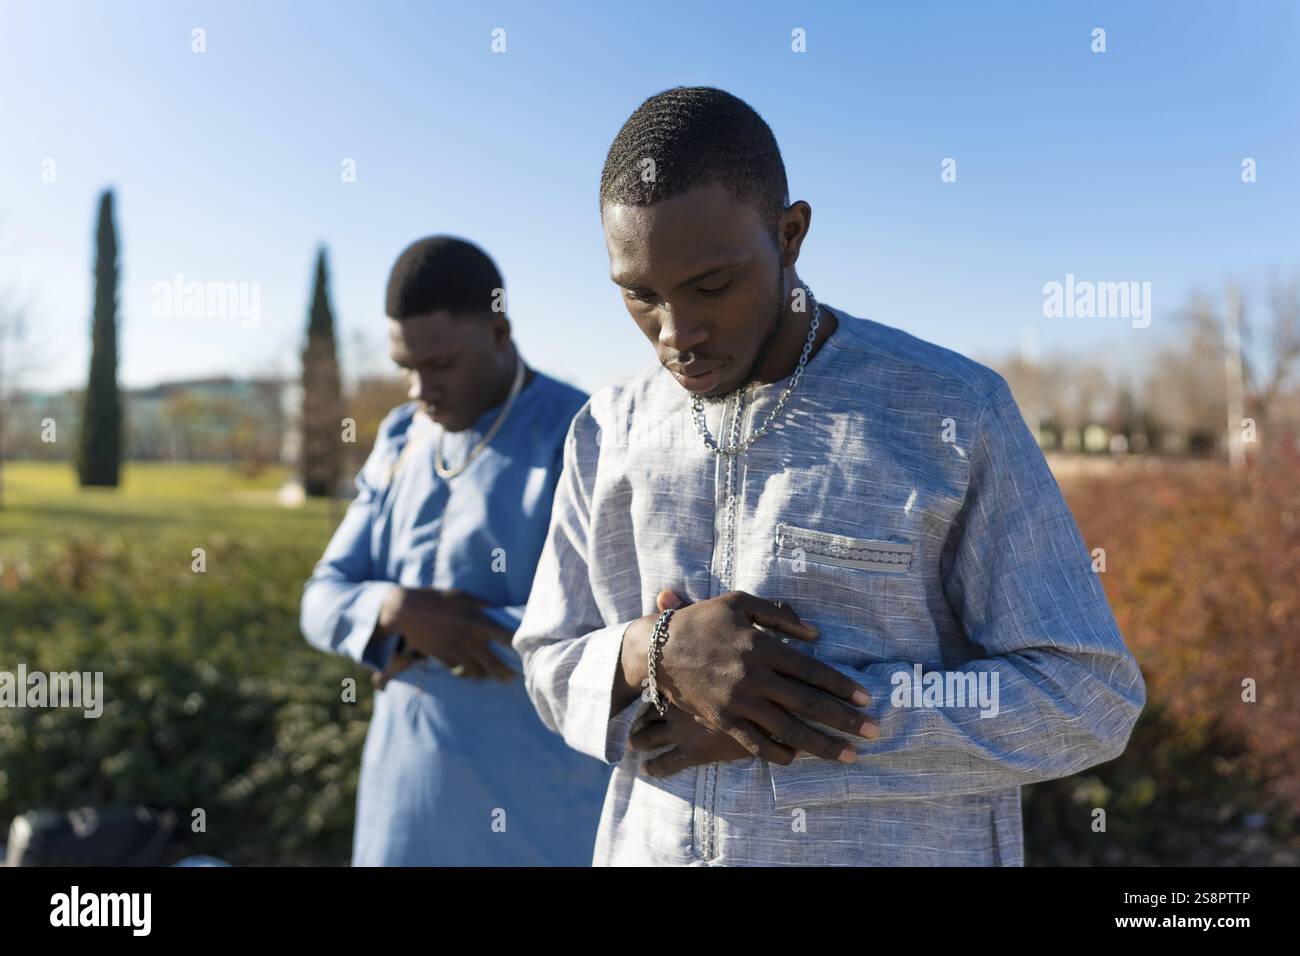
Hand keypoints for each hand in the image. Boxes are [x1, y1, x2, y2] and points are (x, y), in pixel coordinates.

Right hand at [379, 587, 514, 680]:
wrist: (407, 610)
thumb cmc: (439, 599)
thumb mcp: (464, 597)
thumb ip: (483, 607)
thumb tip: (500, 613)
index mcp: (478, 620)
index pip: (506, 637)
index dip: (518, 646)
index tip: (525, 651)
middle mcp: (469, 637)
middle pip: (493, 663)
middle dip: (504, 672)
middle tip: (511, 677)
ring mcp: (455, 649)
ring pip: (476, 671)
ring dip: (484, 674)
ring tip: (490, 675)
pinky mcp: (442, 657)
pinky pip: (458, 670)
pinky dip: (464, 672)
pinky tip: (469, 671)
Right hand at [647, 588, 877, 765]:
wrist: (658, 649)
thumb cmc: (702, 620)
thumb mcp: (741, 603)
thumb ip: (779, 615)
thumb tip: (816, 634)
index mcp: (763, 647)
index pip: (813, 671)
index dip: (843, 687)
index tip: (867, 699)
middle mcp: (755, 678)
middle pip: (809, 703)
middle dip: (845, 721)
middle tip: (874, 733)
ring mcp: (739, 703)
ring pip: (789, 730)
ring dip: (822, 745)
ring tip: (849, 756)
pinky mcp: (723, 721)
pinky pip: (756, 744)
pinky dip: (780, 754)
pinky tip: (799, 759)